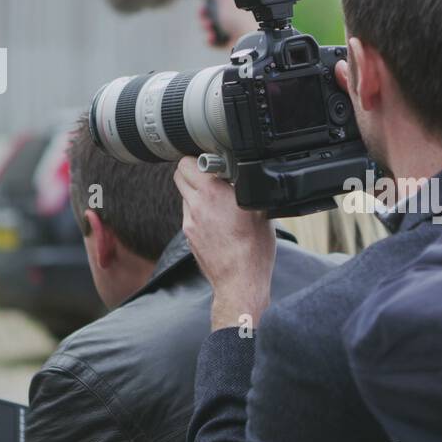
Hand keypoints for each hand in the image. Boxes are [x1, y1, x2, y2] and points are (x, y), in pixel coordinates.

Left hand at [174, 157, 275, 330]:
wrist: (240, 282)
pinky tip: (216, 221)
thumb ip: (248, 189)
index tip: (213, 162)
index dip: (200, 158)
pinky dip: (199, 211)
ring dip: (196, 191)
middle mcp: (197, 205)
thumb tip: (244, 176)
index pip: (189, 162)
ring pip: (184, 194)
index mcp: (213, 193)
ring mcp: (189, 221)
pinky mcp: (189, 236)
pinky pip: (189, 214)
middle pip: (180, 174)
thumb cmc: (254, 251)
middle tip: (211, 175)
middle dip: (193, 171)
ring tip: (217, 200)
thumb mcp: (261, 211)